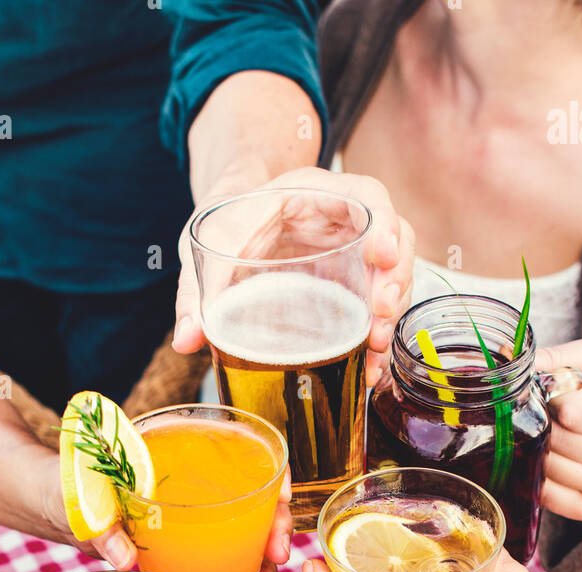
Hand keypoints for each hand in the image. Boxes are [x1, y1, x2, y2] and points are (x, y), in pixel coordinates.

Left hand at [33, 448, 292, 571]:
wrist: (46, 499)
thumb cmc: (62, 482)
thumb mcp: (77, 496)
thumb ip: (98, 523)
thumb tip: (124, 558)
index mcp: (178, 449)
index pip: (245, 454)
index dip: (271, 482)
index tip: (280, 510)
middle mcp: (194, 479)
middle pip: (253, 502)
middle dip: (274, 536)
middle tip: (277, 567)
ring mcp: (192, 512)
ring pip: (243, 536)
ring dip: (262, 570)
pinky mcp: (183, 542)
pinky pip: (221, 559)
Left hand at [174, 167, 413, 388]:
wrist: (229, 225)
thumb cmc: (224, 223)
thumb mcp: (206, 246)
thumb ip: (195, 291)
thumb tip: (186, 341)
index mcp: (313, 193)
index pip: (367, 195)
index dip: (385, 224)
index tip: (384, 256)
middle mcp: (342, 221)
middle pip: (394, 241)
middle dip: (394, 282)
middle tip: (378, 320)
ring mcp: (352, 254)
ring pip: (392, 277)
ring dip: (389, 315)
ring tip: (373, 349)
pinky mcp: (350, 285)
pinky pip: (376, 307)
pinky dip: (376, 337)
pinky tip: (369, 366)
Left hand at [536, 340, 581, 523]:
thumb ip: (560, 358)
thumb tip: (514, 365)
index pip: (575, 412)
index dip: (554, 402)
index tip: (554, 397)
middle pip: (561, 442)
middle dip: (543, 427)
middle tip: (543, 417)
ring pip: (552, 469)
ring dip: (537, 452)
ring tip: (544, 437)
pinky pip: (549, 496)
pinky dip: (536, 478)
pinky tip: (542, 461)